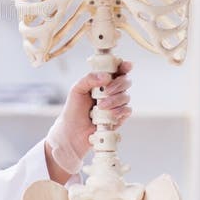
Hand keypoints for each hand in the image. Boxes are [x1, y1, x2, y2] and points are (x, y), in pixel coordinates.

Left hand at [45, 61, 131, 175]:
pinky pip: (127, 110)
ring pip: (126, 96)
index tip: (126, 66)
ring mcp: (116, 104)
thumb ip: (89, 79)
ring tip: (100, 107)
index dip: (124, 66)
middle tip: (106, 91)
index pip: (117, 70)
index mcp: (101, 81)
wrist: (72, 132)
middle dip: (118, 84)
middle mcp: (111, 91)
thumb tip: (106, 76)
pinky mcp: (119, 117)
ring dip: (115, 100)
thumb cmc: (73, 110)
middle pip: (126, 81)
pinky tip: (109, 115)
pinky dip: (119, 111)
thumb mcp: (77, 90)